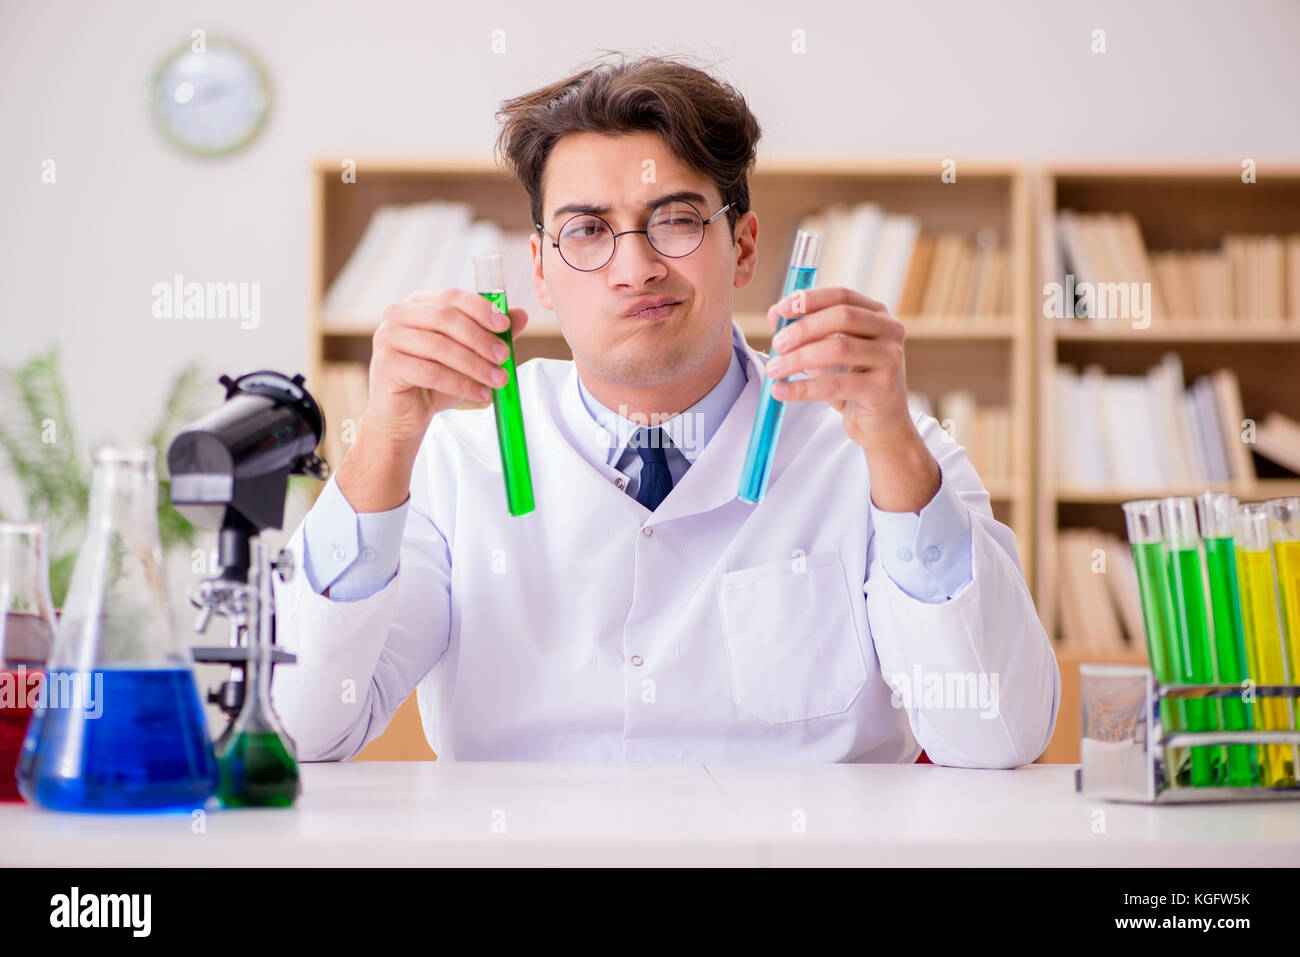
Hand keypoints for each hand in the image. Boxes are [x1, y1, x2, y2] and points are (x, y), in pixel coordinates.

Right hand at [366, 288, 527, 450]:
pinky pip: (431, 373)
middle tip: (505, 357)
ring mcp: (387, 338)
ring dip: (474, 364)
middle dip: (480, 338)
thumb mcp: (468, 355)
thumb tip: (521, 314)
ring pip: (439, 347)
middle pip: (445, 319)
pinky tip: (481, 394)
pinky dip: (461, 384)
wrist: (404, 415)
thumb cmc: (435, 382)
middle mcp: (397, 314)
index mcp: (417, 303)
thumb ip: (491, 334)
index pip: (452, 297)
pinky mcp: (386, 365)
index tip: (505, 325)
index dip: (480, 309)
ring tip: (499, 380)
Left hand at [762, 286, 913, 452]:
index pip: (841, 296)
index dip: (809, 299)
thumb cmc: (853, 384)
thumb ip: (806, 332)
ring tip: (774, 370)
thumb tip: (775, 313)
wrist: (881, 425)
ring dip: (799, 358)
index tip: (781, 309)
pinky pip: (836, 384)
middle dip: (804, 328)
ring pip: (839, 349)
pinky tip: (781, 391)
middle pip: (842, 317)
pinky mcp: (883, 388)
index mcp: (877, 315)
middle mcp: (890, 331)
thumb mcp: (828, 353)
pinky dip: (804, 388)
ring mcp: (890, 358)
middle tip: (776, 344)